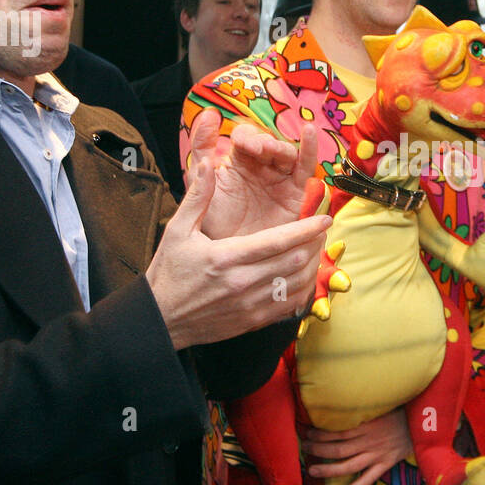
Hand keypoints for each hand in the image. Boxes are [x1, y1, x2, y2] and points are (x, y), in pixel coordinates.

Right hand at [145, 138, 331, 350]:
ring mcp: (250, 305)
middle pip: (295, 261)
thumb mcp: (177, 230)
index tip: (324, 218)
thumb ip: (198, 197)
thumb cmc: (168, 272)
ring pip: (297, 284)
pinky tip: (305, 276)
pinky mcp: (253, 320)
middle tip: (321, 230)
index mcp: (226, 257)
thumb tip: (208, 163)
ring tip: (316, 249)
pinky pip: (289, 305)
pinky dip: (303, 289)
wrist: (160, 319)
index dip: (306, 229)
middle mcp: (242, 282)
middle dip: (314, 243)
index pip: (278, 241)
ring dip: (313, 266)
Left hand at [186, 113, 318, 239]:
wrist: (229, 260)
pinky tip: (309, 132)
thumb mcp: (202, 186)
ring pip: (288, 154)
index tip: (243, 145)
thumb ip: (202, 150)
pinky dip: (310, 149)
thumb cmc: (213, 227)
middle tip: (259, 151)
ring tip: (275, 151)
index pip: (246, 138)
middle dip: (265, 143)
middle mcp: (262, 168)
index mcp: (238, 163)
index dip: (247, 137)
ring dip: (283, 147)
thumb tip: (209, 114)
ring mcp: (280, 180)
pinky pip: (305, 169)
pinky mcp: (297, 195)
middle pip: (269, 144)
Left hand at [303, 411, 412, 484]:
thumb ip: (362, 410)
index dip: (320, 433)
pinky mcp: (385, 465)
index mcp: (366, 425)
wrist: (423, 425)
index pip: (337, 431)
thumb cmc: (399, 413)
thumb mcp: (380, 406)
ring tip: (312, 470)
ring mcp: (376, 455)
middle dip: (318, 449)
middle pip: (338, 448)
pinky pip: (367, 479)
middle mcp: (369, 441)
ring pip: (348, 465)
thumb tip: (339, 406)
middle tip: (305, 448)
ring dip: (328, 469)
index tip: (307, 431)